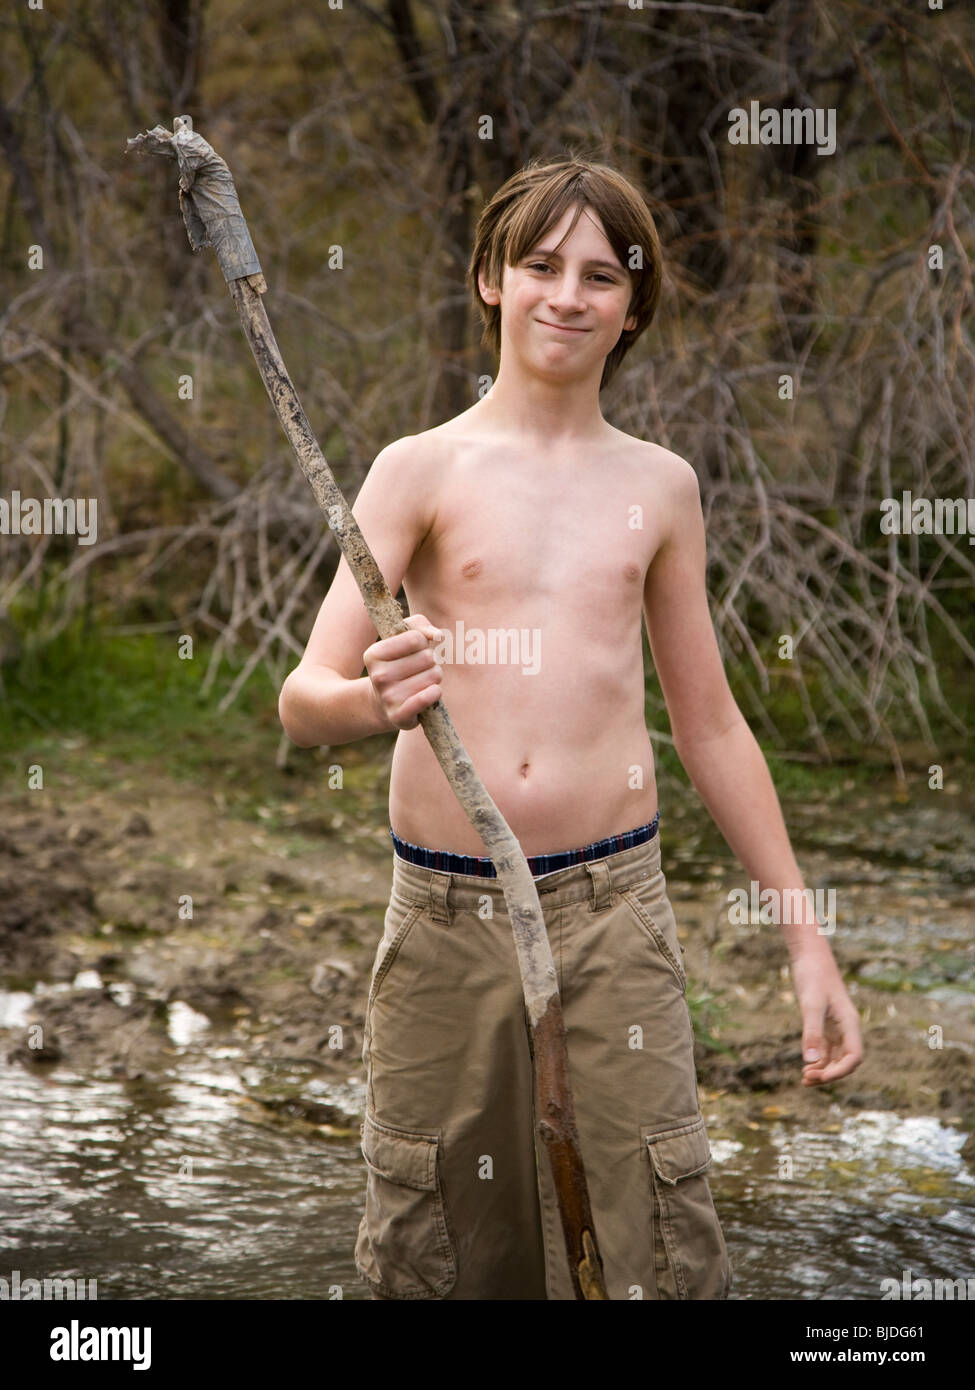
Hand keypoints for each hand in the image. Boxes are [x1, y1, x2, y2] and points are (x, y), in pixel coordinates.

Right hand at [363, 614, 443, 730]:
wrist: (382, 702)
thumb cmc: (398, 663)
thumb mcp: (402, 636)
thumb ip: (419, 625)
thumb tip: (437, 636)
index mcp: (374, 654)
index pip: (416, 638)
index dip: (423, 642)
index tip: (416, 650)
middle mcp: (378, 675)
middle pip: (427, 657)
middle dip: (431, 661)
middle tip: (420, 668)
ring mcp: (388, 697)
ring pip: (433, 676)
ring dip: (434, 677)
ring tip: (422, 681)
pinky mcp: (399, 716)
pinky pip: (427, 698)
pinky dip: (435, 693)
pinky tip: (431, 692)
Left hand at [789, 948, 863, 1085]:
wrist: (809, 956)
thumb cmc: (813, 976)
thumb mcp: (811, 1004)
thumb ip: (811, 1032)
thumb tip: (811, 1061)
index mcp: (850, 1023)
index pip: (854, 1056)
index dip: (840, 1071)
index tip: (819, 1076)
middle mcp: (846, 1028)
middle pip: (845, 1061)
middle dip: (829, 1074)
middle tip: (806, 1079)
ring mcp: (836, 1027)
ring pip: (835, 1057)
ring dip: (822, 1070)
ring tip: (804, 1079)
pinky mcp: (824, 1024)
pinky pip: (825, 1049)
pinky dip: (817, 1060)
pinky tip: (806, 1067)